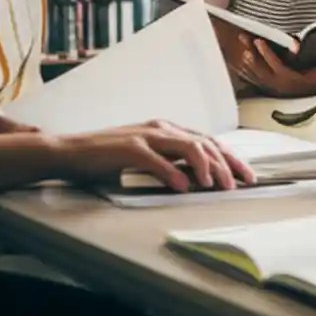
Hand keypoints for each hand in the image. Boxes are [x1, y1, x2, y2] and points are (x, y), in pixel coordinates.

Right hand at [51, 120, 254, 192]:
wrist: (70, 151)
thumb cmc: (108, 157)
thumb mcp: (147, 154)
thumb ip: (172, 160)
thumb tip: (200, 177)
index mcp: (167, 129)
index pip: (209, 141)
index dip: (230, 158)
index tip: (246, 175)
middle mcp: (161, 128)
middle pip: (205, 143)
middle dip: (226, 164)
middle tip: (239, 184)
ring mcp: (145, 136)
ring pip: (188, 147)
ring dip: (206, 168)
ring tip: (215, 186)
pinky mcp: (128, 149)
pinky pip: (157, 161)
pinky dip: (173, 174)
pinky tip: (185, 187)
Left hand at [234, 37, 315, 96]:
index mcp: (292, 80)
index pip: (275, 65)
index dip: (266, 53)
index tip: (259, 41)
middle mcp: (279, 86)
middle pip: (260, 67)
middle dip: (251, 51)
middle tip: (244, 37)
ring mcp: (272, 88)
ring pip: (254, 73)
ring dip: (246, 59)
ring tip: (240, 44)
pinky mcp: (268, 89)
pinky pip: (253, 80)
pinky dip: (245, 70)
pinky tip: (240, 60)